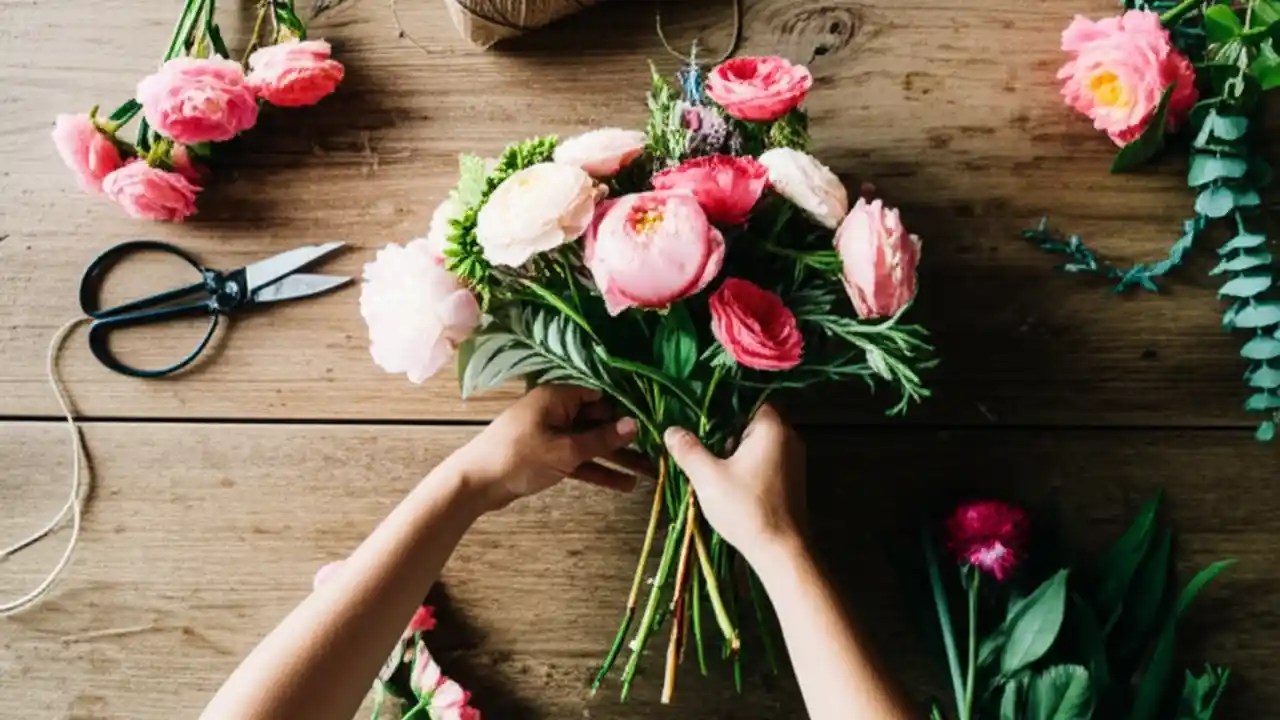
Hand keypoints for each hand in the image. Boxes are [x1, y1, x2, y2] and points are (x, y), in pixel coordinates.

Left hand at [446, 384, 645, 511]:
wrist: (475, 484)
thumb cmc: (518, 458)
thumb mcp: (565, 450)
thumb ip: (601, 439)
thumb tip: (634, 425)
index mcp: (559, 397)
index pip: (602, 397)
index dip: (628, 410)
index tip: (655, 423)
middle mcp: (557, 410)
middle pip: (600, 422)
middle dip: (628, 438)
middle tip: (659, 452)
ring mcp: (552, 434)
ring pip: (592, 444)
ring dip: (618, 459)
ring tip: (650, 474)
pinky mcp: (548, 456)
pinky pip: (580, 460)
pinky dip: (598, 471)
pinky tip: (624, 485)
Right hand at [663, 404, 806, 563]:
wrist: (781, 550)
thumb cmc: (746, 508)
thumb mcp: (708, 477)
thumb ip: (688, 449)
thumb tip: (671, 430)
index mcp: (772, 426)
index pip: (747, 398)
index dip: (721, 404)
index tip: (698, 416)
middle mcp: (789, 436)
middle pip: (751, 420)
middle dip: (725, 430)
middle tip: (701, 442)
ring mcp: (794, 458)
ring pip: (758, 441)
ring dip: (734, 449)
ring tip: (711, 464)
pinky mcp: (792, 478)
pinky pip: (766, 458)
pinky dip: (747, 463)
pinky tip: (729, 480)